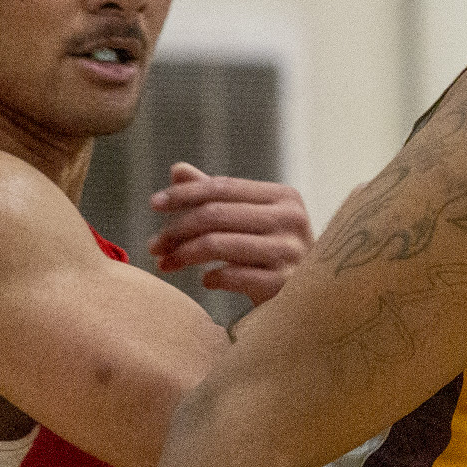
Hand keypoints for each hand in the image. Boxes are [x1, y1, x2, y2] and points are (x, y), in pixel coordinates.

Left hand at [146, 163, 312, 303]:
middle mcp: (291, 219)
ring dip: (183, 254)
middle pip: (216, 215)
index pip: (223, 187)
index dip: (184, 193)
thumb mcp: (250, 220)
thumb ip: (217, 196)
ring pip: (218, 244)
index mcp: (284, 196)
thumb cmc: (274, 252)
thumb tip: (177, 169)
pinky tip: (206, 281)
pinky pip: (232, 276)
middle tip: (153, 246)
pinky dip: (211, 278)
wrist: (313, 297)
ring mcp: (290, 252)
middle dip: (176, 229)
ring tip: (165, 263)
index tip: (154, 204)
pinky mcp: (284, 284)